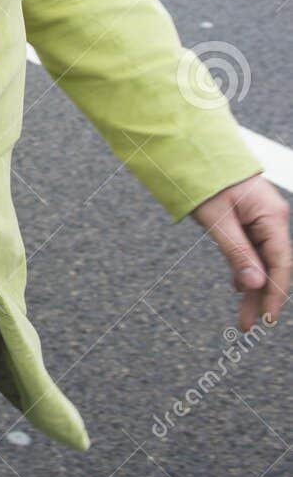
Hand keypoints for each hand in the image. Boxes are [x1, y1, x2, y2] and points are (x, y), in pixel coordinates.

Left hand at [190, 175, 290, 331]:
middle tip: (248, 326)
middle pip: (273, 265)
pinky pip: (253, 249)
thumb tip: (254, 285)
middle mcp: (272, 218)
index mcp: (271, 216)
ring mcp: (262, 218)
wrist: (194, 149)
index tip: (266, 318)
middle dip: (261, 297)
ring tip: (243, 317)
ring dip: (252, 287)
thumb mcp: (217, 219)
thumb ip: (237, 252)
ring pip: (262, 260)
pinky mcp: (250, 218)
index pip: (281, 263)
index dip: (275, 293)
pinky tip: (239, 286)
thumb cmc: (206, 178)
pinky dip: (245, 268)